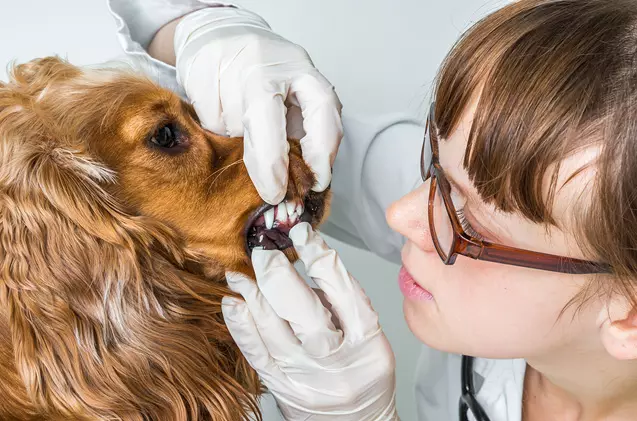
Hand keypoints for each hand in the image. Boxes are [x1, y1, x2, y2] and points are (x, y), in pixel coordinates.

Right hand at [174, 7, 342, 204]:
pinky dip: (219, 130)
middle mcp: (267, 64)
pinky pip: (211, 122)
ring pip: (234, 126)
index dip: (322, 149)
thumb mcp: (296, 94)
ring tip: (243, 126)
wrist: (221, 36)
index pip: (322, 107)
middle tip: (273, 193)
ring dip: (239, 142)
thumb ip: (303, 129)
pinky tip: (225, 112)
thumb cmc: (267, 76)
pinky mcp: (201, 73)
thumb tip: (309, 180)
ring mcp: (230, 66)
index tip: (317, 182)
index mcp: (301, 68)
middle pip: (265, 118)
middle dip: (270, 163)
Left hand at [221, 223, 397, 419]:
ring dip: (252, 294)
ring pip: (273, 330)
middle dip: (277, 274)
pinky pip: (255, 354)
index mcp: (368, 342)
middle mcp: (337, 361)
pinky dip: (241, 325)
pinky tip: (233, 302)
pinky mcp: (281, 389)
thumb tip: (305, 258)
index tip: (301, 232)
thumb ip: (343, 302)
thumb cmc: (365, 375)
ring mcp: (306, 377)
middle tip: (262, 251)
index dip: (318, 254)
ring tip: (239, 271)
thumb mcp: (372, 337)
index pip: (342, 288)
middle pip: (304, 310)